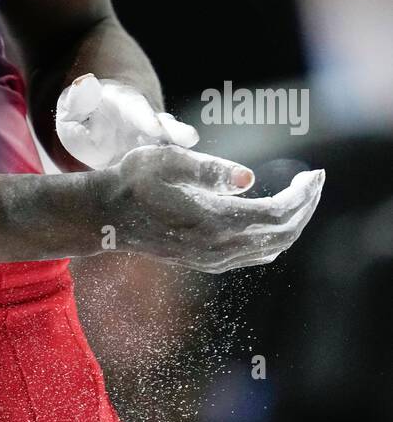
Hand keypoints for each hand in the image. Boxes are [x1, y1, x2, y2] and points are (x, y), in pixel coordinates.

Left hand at [56, 73, 198, 169]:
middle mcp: (146, 120)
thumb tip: (84, 87)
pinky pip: (169, 168)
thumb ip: (77, 99)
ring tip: (201, 166)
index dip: (145, 116)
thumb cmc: (83, 114)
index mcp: (123, 102)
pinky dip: (178, 179)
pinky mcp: (156, 161)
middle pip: (163, 123)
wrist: (100, 124)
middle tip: (191, 138)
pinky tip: (188, 193)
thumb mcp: (72, 105)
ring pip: (172, 147)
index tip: (155, 127)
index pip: (136, 107)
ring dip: (183, 157)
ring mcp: (154, 141)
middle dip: (176, 131)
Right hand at [89, 142, 324, 272]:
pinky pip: (255, 254)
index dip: (303, 195)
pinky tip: (275, 217)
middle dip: (306, 206)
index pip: (277, 212)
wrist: (106, 215)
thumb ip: (211, 170)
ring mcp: (213, 258)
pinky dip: (276, 236)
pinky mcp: (206, 260)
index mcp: (214, 219)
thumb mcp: (168, 160)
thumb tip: (249, 179)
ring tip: (302, 195)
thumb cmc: (134, 179)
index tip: (315, 173)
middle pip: (282, 233)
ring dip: (294, 222)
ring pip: (272, 247)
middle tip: (315, 180)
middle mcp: (218, 246)